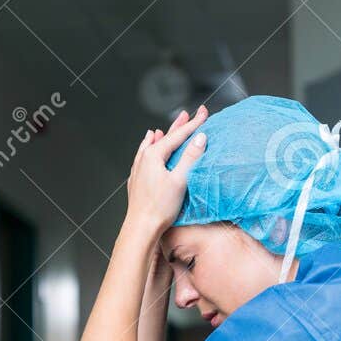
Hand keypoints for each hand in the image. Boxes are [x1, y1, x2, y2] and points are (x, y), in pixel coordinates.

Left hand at [126, 107, 207, 234]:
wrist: (141, 228)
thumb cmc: (159, 208)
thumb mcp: (179, 180)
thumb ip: (190, 158)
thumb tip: (200, 138)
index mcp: (154, 156)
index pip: (178, 135)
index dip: (194, 124)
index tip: (203, 113)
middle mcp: (144, 159)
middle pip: (165, 137)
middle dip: (178, 126)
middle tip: (188, 114)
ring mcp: (139, 168)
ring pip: (152, 145)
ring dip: (162, 136)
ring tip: (165, 128)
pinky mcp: (137, 179)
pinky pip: (144, 155)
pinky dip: (149, 147)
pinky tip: (147, 146)